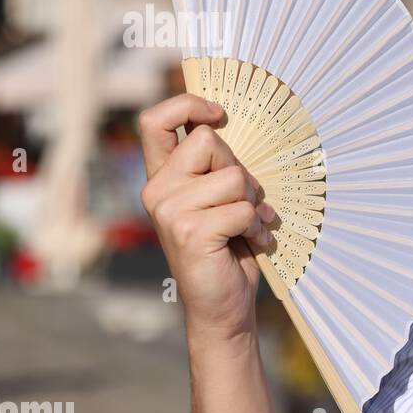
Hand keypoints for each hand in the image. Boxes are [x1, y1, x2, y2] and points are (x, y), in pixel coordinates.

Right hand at [138, 94, 274, 343]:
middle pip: (210, 142)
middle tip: (242, 205)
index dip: (187, 105)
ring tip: (245, 229)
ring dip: (253, 205)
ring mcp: (169, 211)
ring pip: (234, 177)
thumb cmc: (228, 250)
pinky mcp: (190, 232)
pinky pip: (242, 210)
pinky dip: (257, 228)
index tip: (218, 114)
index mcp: (163, 178)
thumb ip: (219, 168)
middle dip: (241, 172)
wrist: (222, 307)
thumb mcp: (222, 200)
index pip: (155, 121)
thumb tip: (231, 127)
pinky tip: (249, 245)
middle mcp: (158, 191)